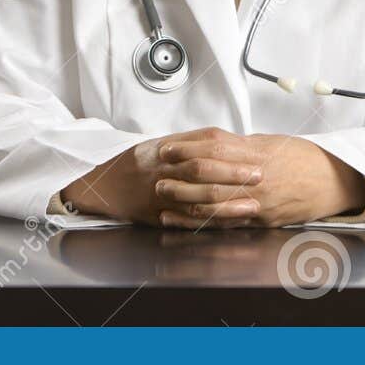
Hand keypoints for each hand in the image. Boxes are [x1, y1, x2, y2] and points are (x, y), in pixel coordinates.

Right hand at [58, 127, 264, 225]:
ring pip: (198, 200)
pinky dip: (210, 222)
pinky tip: (229, 223)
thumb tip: (231, 141)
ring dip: (228, 203)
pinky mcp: (159, 215)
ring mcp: (160, 196)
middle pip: (203, 172)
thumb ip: (195, 142)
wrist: (105, 184)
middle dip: (234, 175)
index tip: (255, 158)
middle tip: (260, 177)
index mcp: (167, 150)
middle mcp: (163, 172)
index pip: (203, 149)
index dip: (232, 154)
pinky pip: (188, 221)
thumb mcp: (163, 143)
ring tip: (253, 205)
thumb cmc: (139, 162)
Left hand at [152, 128, 364, 227]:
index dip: (186, 147)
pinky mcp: (262, 221)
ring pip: (214, 202)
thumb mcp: (271, 143)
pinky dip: (201, 222)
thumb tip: (210, 144)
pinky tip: (181, 220)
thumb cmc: (302, 159)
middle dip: (179, 176)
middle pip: (209, 176)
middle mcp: (256, 178)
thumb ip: (240, 146)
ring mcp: (259, 202)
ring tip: (163, 196)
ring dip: (184, 200)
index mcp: (257, 153)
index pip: (214, 148)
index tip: (166, 147)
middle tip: (157, 175)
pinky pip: (226, 223)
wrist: (333, 181)